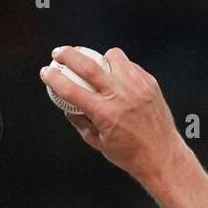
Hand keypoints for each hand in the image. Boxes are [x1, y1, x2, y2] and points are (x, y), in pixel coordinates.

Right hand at [40, 46, 186, 185]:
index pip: (71, 90)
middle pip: (88, 65)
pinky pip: (129, 66)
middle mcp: (120, 95)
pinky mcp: (149, 82)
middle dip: (68, 55)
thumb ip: (80, 123)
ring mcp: (137, 86)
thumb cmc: (130, 154)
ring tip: (94, 65)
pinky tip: (115, 78)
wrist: (162, 155)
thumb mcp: (98, 143)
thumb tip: (68, 108)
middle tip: (58, 53)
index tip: (45, 71)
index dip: (54, 78)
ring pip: (113, 56)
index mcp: (104, 113)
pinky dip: (119, 68)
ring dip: (99, 57)